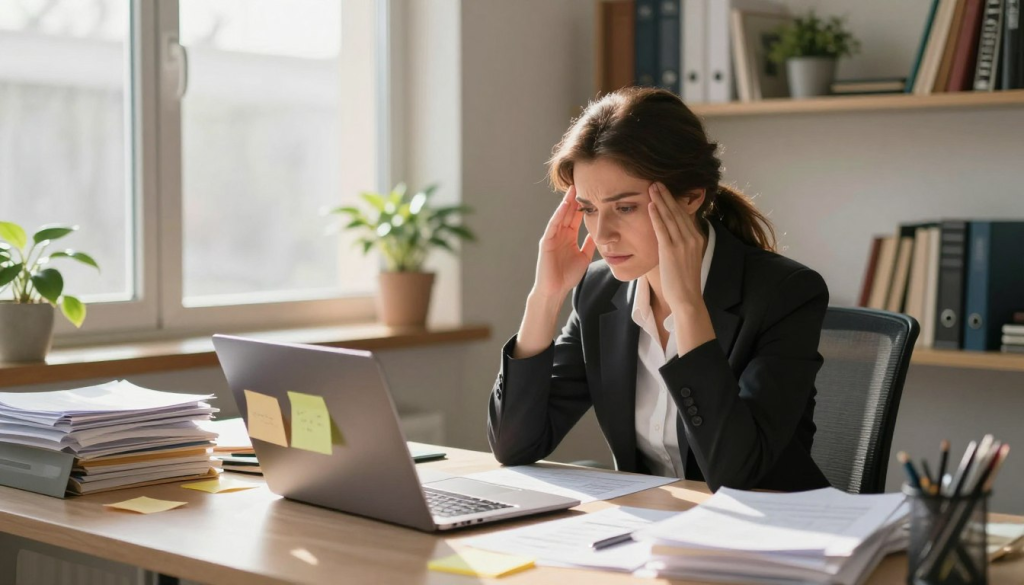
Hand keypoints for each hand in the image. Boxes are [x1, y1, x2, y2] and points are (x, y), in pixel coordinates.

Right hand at [532, 185, 596, 300]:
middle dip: (575, 198)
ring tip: (573, 189)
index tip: (592, 192)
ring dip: (566, 203)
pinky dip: (558, 215)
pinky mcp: (545, 242)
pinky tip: (563, 206)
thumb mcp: (584, 257)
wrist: (555, 291)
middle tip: (582, 181)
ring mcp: (552, 237)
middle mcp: (560, 234)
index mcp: (569, 237)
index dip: (583, 205)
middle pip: (568, 212)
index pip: (576, 217)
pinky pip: (553, 226)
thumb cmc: (567, 276)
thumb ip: (589, 244)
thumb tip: (599, 233)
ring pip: (560, 216)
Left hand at [647, 182, 704, 311]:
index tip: (665, 189)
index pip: (684, 215)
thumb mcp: (686, 258)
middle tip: (656, 182)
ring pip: (670, 217)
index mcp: (697, 238)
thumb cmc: (683, 281)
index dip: (674, 201)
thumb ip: (680, 243)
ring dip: (660, 200)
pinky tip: (651, 205)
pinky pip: (662, 229)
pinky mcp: (671, 251)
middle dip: (666, 195)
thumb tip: (670, 234)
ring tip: (652, 187)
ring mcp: (683, 244)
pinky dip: (656, 216)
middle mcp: (692, 238)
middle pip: (677, 211)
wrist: (687, 298)